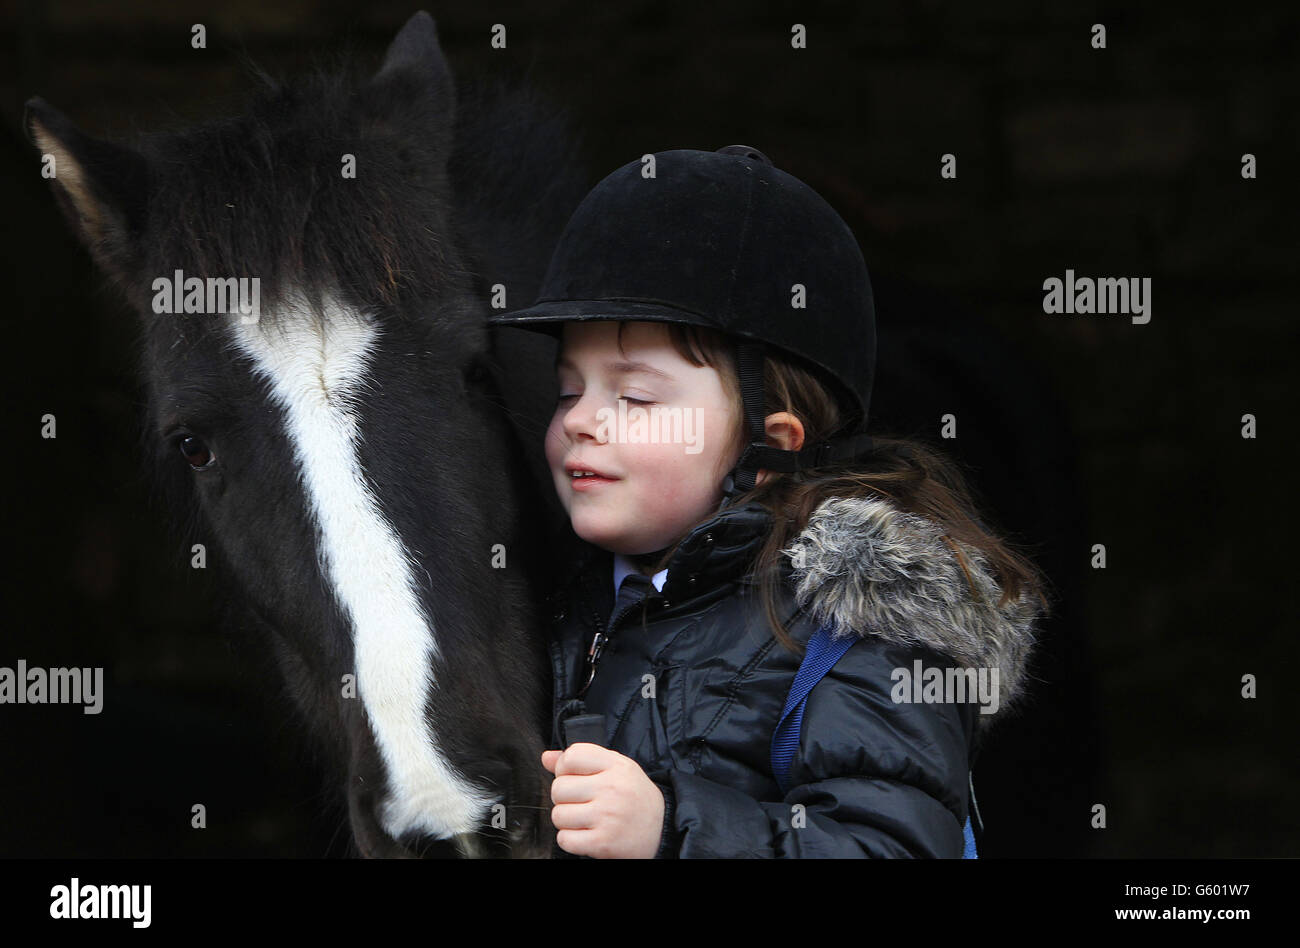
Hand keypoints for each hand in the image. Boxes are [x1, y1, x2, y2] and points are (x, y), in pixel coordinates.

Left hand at [540, 744, 665, 857]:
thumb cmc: (634, 797)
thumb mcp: (616, 768)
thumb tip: (547, 758)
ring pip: (558, 815)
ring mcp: (607, 816)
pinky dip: (570, 839)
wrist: (663, 829)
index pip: (571, 756)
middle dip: (564, 798)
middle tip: (580, 802)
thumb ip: (582, 759)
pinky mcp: (603, 842)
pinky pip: (565, 839)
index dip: (564, 768)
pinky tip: (585, 834)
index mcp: (615, 766)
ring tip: (583, 819)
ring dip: (566, 820)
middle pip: (559, 788)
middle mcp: (611, 788)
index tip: (574, 777)